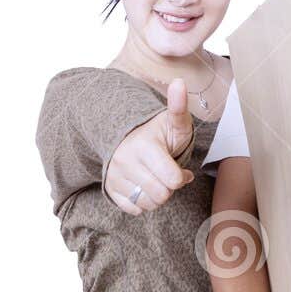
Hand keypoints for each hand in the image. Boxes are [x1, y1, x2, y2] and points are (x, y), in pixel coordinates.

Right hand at [104, 79, 195, 214]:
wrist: (128, 137)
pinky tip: (144, 186)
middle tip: (167, 174)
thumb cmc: (158, 133)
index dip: (181, 177)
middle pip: (161, 195)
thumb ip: (179, 107)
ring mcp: (115, 176)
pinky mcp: (109, 188)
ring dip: (157, 196)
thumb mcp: (173, 121)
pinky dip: (142, 203)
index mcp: (143, 146)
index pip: (172, 180)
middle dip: (169, 187)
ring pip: (147, 204)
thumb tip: (179, 82)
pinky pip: (133, 209)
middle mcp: (125, 162)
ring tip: (156, 179)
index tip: (179, 168)